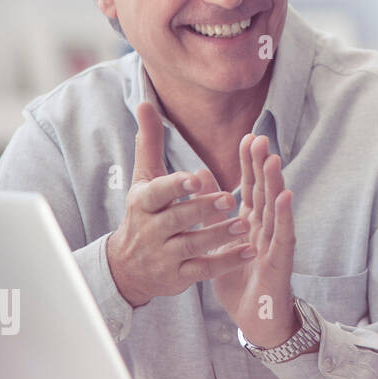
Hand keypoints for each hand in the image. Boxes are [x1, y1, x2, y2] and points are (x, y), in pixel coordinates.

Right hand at [106, 103, 255, 306]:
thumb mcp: (143, 179)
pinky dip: (226, 262)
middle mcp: (151, 230)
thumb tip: (145, 102)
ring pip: (192, 246)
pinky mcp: (178, 277)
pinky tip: (250, 251)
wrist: (127, 268)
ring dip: (218, 236)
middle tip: (229, 200)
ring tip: (245, 225)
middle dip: (202, 210)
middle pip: (176, 219)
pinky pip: (203, 270)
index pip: (157, 193)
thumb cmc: (143, 213)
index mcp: (143, 203)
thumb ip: (149, 142)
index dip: (176, 186)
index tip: (196, 177)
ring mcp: (164, 255)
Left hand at [211, 132, 297, 347]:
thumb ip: (213, 212)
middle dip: (262, 165)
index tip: (248, 138)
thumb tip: (200, 177)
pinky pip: (283, 234)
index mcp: (251, 223)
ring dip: (274, 184)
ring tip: (272, 160)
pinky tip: (286, 196)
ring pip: (276, 208)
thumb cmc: (241, 281)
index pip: (251, 187)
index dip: (250, 164)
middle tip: (260, 138)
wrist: (256, 317)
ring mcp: (275, 242)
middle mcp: (266, 227)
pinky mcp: (281, 259)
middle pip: (265, 191)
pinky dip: (285, 215)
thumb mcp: (220, 242)